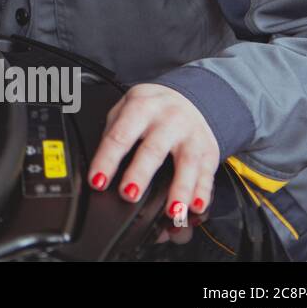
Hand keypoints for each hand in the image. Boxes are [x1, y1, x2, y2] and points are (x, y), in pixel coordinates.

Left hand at [86, 83, 219, 222]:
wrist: (185, 96)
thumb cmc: (149, 108)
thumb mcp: (125, 109)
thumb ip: (112, 133)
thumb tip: (98, 166)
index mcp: (141, 107)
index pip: (120, 136)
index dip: (107, 160)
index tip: (97, 181)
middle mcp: (169, 119)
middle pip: (153, 149)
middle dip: (140, 174)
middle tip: (129, 194)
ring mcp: (191, 134)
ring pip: (187, 163)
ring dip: (180, 189)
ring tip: (172, 212)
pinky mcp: (209, 149)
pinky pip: (207, 173)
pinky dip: (203, 192)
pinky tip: (196, 207)